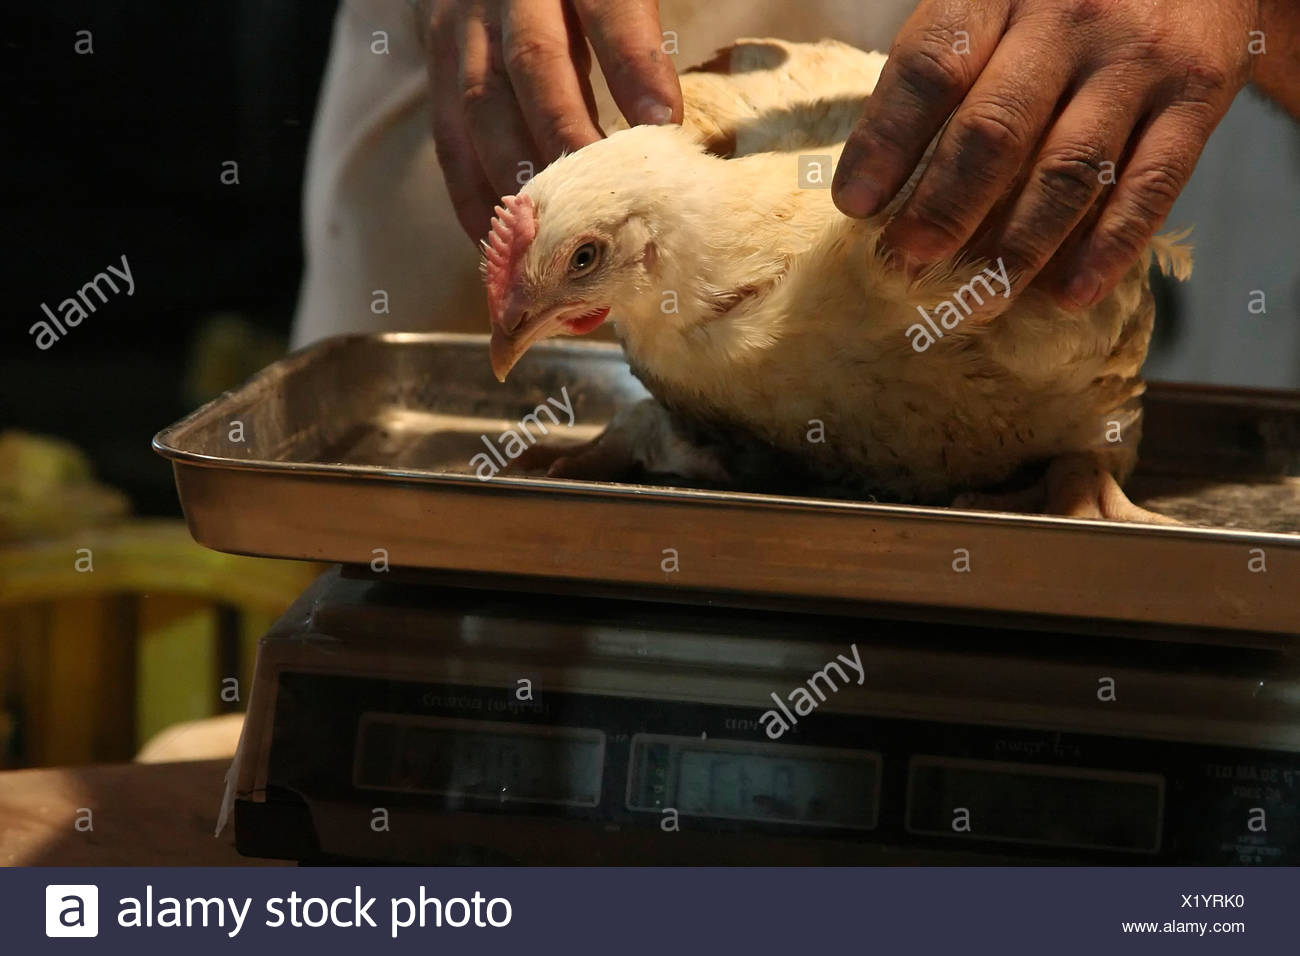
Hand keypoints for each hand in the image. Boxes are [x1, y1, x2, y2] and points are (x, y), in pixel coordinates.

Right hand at [420, 0, 681, 239]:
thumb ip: (639, 39)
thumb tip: (669, 125)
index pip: (608, 8)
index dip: (633, 65)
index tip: (663, 125)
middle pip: (535, 61)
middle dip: (566, 137)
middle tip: (600, 203)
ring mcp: (464, 23)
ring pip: (483, 104)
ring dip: (517, 177)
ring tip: (548, 240)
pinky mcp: (436, 60)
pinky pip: (450, 135)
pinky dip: (474, 195)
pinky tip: (501, 244)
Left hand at [832, 0, 1260, 311]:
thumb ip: (949, 69)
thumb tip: (882, 184)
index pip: (930, 69)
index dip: (886, 142)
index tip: (854, 206)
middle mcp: (1067, 20)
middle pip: (993, 130)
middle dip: (942, 210)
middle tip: (904, 267)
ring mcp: (1135, 58)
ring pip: (1067, 171)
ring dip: (1016, 248)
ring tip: (974, 301)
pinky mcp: (1197, 95)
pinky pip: (1149, 184)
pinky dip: (1109, 248)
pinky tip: (1070, 295)